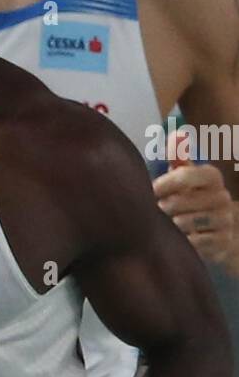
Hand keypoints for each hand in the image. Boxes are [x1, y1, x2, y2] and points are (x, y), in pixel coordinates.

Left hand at [153, 128, 233, 263]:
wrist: (221, 232)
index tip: (151, 192)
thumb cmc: (195, 199)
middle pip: (178, 203)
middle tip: (156, 214)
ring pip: (183, 224)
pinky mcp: (223, 242)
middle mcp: (222, 197)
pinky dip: (182, 242)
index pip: (184, 176)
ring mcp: (225, 220)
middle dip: (162, 210)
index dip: (162, 185)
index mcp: (212, 177)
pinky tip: (179, 240)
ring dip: (169, 228)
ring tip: (165, 227)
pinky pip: (193, 243)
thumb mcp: (187, 178)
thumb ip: (179, 157)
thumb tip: (177, 133)